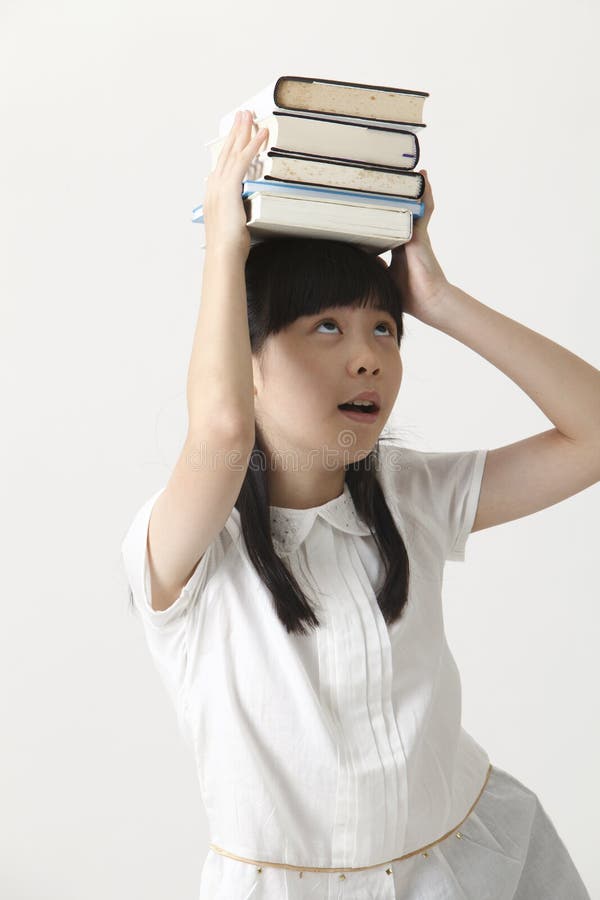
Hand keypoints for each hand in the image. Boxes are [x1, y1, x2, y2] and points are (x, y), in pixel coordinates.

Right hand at [203, 109, 268, 257]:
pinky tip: (262, 134)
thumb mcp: (233, 226)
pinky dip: (253, 145)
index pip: (223, 164)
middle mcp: (214, 186)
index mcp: (214, 194)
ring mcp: (220, 185)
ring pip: (234, 151)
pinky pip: (244, 160)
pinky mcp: (230, 187)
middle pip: (226, 152)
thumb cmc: (229, 248)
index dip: (230, 146)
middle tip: (242, 115)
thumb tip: (244, 214)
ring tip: (250, 116)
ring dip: (243, 131)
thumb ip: (238, 214)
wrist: (223, 254)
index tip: (236, 133)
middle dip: (235, 132)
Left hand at [378, 170, 448, 323]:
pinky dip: (424, 194)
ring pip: (411, 204)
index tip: (369, 196)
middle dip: (394, 192)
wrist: (429, 301)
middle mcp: (408, 235)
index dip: (380, 209)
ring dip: (409, 188)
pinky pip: (423, 210)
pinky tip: (422, 178)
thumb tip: (360, 257)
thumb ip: (374, 265)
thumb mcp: (385, 277)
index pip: (387, 221)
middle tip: (383, 172)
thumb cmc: (410, 293)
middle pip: (399, 208)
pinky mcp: (420, 235)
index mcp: (399, 244)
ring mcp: (415, 233)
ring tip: (404, 168)